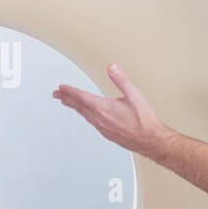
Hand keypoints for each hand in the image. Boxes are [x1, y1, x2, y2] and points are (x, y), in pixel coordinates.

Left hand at [52, 63, 166, 153]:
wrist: (151, 140)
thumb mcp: (134, 95)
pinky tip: (86, 115)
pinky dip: (85, 115)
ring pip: (84, 115)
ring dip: (74, 107)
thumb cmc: (144, 121)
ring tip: (66, 102)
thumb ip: (121, 80)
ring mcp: (102, 128)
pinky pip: (91, 122)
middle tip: (56, 94)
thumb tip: (112, 68)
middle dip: (66, 98)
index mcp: (103, 108)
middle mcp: (100, 119)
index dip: (69, 91)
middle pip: (78, 106)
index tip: (61, 87)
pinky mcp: (107, 134)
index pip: (81, 97)